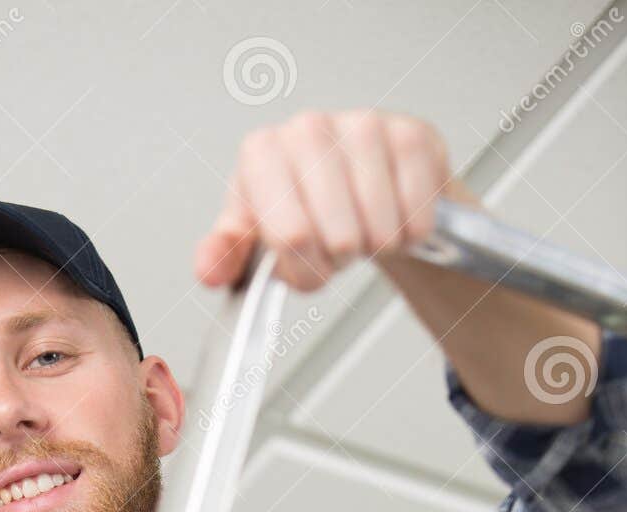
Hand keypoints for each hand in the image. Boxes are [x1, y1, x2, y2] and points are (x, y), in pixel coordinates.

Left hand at [195, 109, 456, 291]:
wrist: (360, 190)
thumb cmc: (303, 213)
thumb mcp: (253, 240)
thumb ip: (223, 257)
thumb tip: (209, 271)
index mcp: (261, 154)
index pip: (288, 237)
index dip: (303, 267)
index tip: (303, 258)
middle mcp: (308, 129)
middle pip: (338, 237)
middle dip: (340, 259)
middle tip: (336, 244)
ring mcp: (362, 125)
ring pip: (380, 230)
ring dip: (376, 246)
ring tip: (364, 228)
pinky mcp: (411, 134)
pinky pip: (417, 215)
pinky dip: (411, 232)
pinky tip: (395, 214)